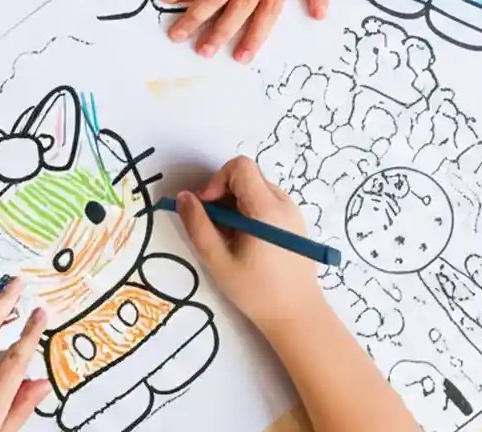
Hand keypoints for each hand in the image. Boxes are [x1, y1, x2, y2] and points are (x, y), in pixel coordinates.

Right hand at [174, 157, 325, 334]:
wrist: (297, 314)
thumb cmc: (256, 291)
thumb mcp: (217, 260)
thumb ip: (197, 225)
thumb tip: (183, 197)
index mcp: (267, 209)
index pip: (241, 167)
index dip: (217, 180)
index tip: (206, 206)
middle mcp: (283, 203)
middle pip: (247, 176)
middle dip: (223, 193)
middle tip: (213, 225)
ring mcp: (292, 212)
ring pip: (255, 189)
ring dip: (235, 204)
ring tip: (229, 237)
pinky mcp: (294, 222)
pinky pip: (266, 202)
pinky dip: (249, 212)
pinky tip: (245, 241)